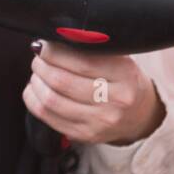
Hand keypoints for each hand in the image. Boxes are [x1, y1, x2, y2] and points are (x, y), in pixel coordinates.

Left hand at [22, 40, 165, 146]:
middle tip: (38, 58)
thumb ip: (92, 49)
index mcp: (125, 75)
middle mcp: (114, 101)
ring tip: (37, 73)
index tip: (44, 45)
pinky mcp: (83, 135)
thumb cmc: (125, 82)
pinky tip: (34, 91)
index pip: (82, 61)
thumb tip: (56, 39)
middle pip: (62, 81)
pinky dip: (33, 100)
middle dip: (42, 66)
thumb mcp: (120, 59)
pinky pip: (47, 117)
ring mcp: (98, 121)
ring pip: (51, 100)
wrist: (140, 116)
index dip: (55, 52)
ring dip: (36, 83)